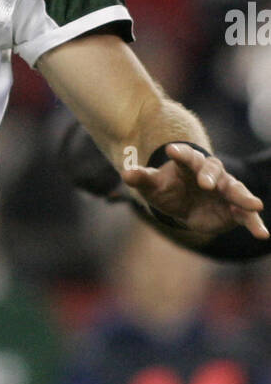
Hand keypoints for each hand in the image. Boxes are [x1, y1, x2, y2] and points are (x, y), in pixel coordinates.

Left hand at [121, 142, 268, 240]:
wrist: (183, 205)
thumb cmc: (168, 190)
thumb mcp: (153, 186)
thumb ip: (142, 178)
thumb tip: (126, 173)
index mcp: (189, 164)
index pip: (185, 156)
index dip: (180, 153)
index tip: (171, 150)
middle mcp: (211, 174)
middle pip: (214, 171)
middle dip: (211, 177)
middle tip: (206, 184)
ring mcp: (225, 190)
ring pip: (236, 191)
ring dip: (244, 198)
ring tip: (255, 205)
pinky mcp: (234, 208)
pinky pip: (246, 215)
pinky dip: (254, 223)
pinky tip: (263, 233)